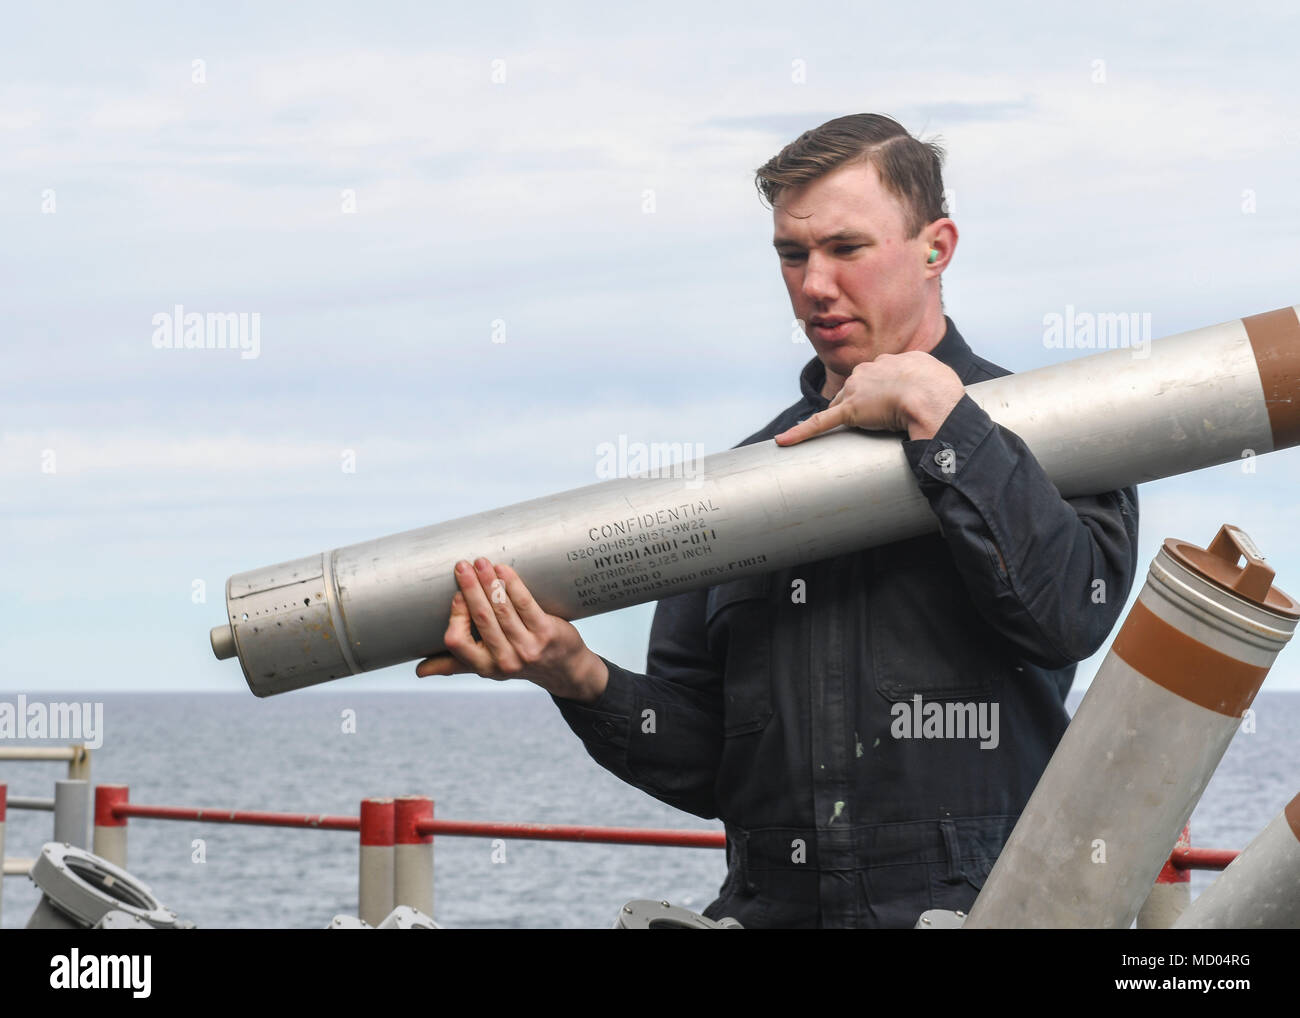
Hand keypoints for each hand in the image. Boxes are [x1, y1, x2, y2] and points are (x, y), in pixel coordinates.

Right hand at [415, 557, 608, 702]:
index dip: (455, 615)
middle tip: (461, 565)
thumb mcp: (488, 667)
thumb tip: (419, 671)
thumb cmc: (519, 660)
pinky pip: (525, 603)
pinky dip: (512, 584)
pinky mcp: (547, 633)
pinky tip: (503, 570)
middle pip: (481, 618)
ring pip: (502, 608)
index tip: (457, 594)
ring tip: (481, 562)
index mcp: (484, 667)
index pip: (456, 641)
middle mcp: (505, 660)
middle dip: (470, 587)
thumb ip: (455, 664)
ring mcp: (528, 647)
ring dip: (489, 581)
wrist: (564, 670)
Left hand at [773, 351, 964, 444]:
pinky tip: (784, 441)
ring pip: (841, 405)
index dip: (883, 391)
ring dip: (848, 416)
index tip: (890, 401)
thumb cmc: (941, 389)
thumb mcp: (939, 376)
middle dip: (864, 403)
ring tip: (867, 428)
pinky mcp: (848, 411)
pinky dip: (800, 433)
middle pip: (856, 389)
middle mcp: (868, 370)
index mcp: (891, 361)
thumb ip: (931, 380)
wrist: (931, 396)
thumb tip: (937, 393)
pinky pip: (819, 423)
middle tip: (884, 417)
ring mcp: (856, 390)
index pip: (878, 376)